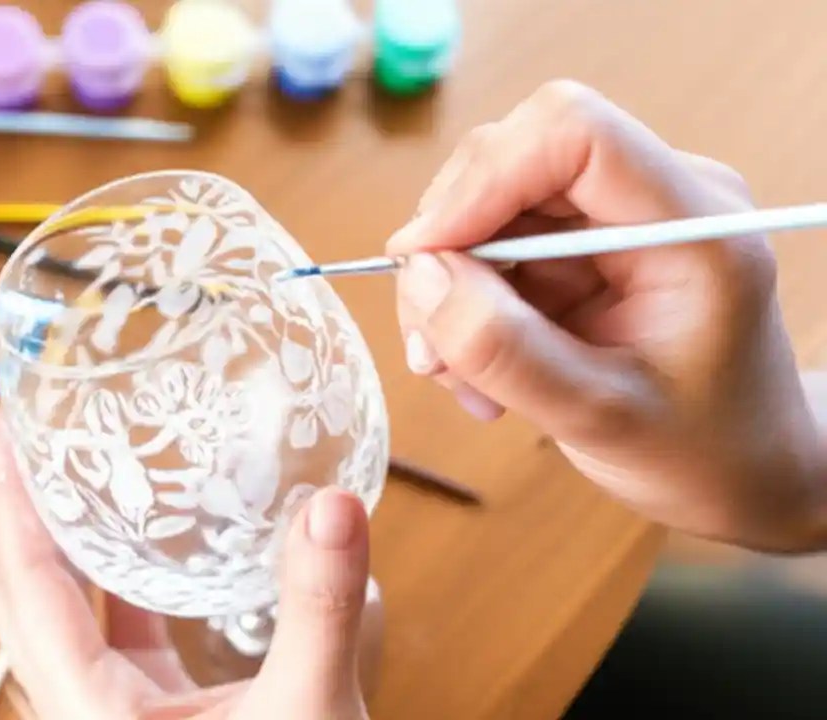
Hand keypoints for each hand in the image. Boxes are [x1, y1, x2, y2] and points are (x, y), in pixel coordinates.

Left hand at [0, 410, 372, 719]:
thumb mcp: (309, 717)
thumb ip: (319, 611)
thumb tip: (334, 508)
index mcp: (92, 712)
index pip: (23, 588)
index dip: (3, 504)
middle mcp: (84, 710)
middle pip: (15, 593)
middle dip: (3, 510)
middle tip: (7, 431)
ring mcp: (112, 714)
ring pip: (56, 613)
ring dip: (49, 540)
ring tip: (57, 470)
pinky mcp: (150, 716)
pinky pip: (111, 633)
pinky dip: (111, 577)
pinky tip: (139, 539)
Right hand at [388, 79, 826, 551]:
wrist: (743, 472)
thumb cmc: (700, 451)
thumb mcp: (598, 418)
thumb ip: (503, 349)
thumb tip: (418, 274)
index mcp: (694, 224)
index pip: (573, 132)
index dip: (482, 177)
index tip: (422, 256)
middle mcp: (657, 196)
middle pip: (513, 159)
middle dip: (451, 245)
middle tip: (432, 345)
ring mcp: (618, 215)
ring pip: (488, 205)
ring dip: (450, 288)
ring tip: (459, 376)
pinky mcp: (585, 242)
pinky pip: (493, 244)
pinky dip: (465, 304)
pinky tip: (482, 371)